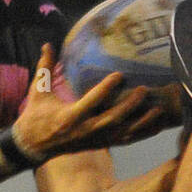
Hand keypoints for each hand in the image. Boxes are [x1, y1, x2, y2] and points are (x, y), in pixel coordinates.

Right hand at [14, 45, 169, 159]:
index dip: (105, 89)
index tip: (119, 75)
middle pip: (112, 120)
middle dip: (129, 107)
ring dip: (141, 123)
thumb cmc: (36, 116)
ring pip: (122, 134)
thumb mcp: (38, 92)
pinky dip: (141, 134)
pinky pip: (124, 140)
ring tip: (158, 109)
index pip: (91, 102)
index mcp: (70, 116)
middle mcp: (84, 130)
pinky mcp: (100, 145)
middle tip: (144, 90)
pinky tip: (157, 126)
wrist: (33, 146)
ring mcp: (94, 140)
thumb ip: (45, 68)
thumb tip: (47, 44)